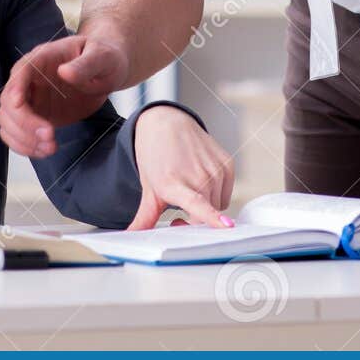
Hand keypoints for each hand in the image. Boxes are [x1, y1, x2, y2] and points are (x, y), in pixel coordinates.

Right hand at [0, 34, 128, 158]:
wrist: (107, 71)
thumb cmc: (104, 58)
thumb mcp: (101, 57)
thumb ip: (84, 65)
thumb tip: (65, 72)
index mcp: (42, 58)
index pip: (20, 71)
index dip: (15, 88)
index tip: (19, 105)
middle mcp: (30, 79)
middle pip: (8, 101)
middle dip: (24, 122)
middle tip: (50, 135)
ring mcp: (31, 99)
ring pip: (7, 120)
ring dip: (23, 138)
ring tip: (50, 147)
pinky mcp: (36, 117)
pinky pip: (17, 133)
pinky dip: (25, 146)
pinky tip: (44, 151)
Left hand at [128, 106, 235, 230]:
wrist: (165, 123)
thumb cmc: (156, 156)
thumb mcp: (149, 189)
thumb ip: (145, 217)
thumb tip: (132, 236)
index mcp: (174, 183)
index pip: (197, 203)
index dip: (211, 216)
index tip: (225, 226)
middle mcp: (198, 175)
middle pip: (206, 215)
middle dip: (195, 219)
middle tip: (179, 212)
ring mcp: (215, 168)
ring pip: (218, 205)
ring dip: (207, 205)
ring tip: (190, 190)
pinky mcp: (227, 163)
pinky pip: (226, 193)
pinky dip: (216, 192)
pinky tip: (202, 179)